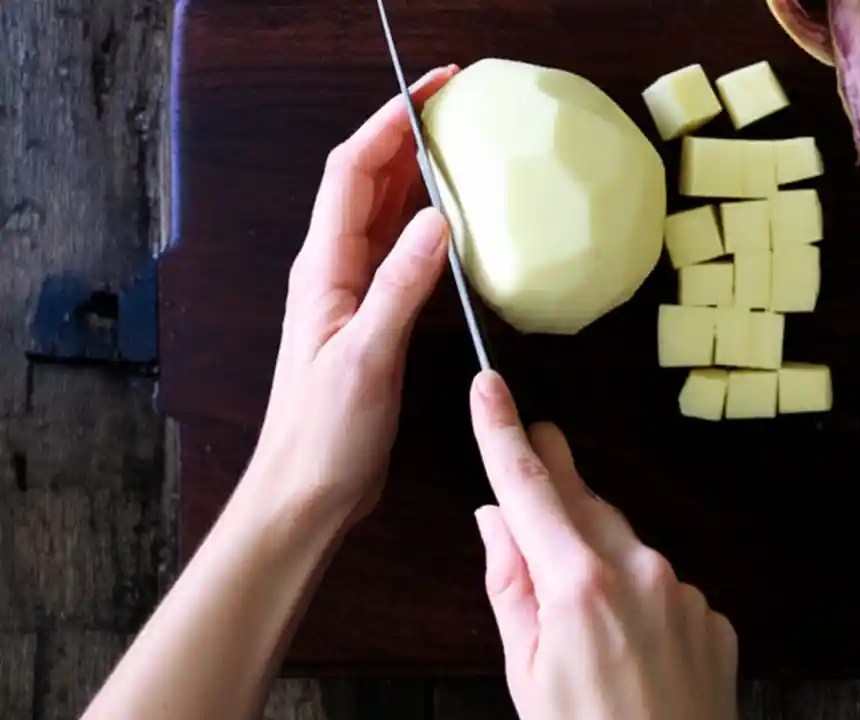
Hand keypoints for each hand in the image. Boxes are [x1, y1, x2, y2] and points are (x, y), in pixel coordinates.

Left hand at [245, 65, 458, 530]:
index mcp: (324, 269)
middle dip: (407, 132)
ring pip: (383, 212)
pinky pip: (398, 252)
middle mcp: (333, 270)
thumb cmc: (325, 434)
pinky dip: (425, 223)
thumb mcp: (366, 358)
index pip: (353, 171)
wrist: (306, 491)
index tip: (434, 89)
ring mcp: (351, 293)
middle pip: (368, 180)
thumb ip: (399, 287)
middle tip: (460, 104)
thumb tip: (439, 220)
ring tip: (462, 143)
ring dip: (417, 172)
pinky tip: (455, 219)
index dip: (390, 122)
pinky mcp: (371, 318)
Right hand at [469, 371, 738, 719]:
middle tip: (530, 462)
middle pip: (583, 502)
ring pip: (625, 544)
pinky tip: (629, 645)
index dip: (504, 431)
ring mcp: (684, 592)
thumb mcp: (525, 672)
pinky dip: (638, 596)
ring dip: (596, 554)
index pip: (530, 487)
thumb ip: (510, 584)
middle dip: (554, 483)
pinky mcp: (712, 615)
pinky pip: (662, 584)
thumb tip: (497, 519)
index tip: (490, 385)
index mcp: (579, 586)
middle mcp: (640, 572)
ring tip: (580, 616)